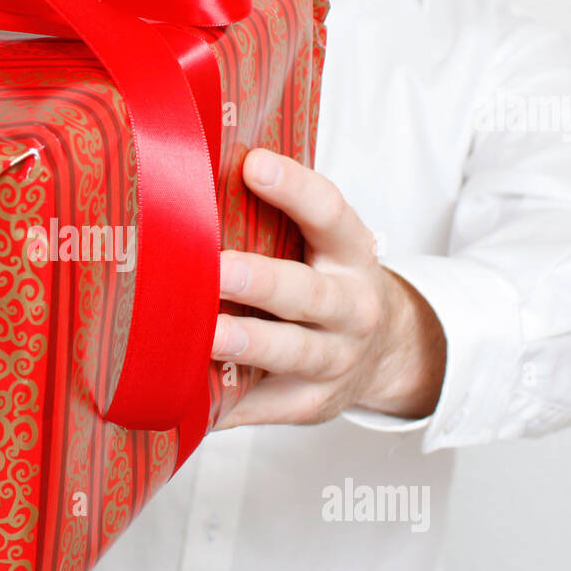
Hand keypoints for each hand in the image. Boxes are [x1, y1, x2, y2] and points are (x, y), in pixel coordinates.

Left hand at [213, 148, 445, 428]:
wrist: (385, 353)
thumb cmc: (328, 284)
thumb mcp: (323, 248)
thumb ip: (275, 222)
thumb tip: (193, 182)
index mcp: (352, 254)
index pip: (329, 214)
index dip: (295, 188)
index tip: (254, 164)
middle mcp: (352, 307)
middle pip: (308, 293)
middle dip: (261, 281)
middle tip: (217, 269)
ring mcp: (335, 360)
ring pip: (292, 352)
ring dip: (248, 343)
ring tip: (206, 335)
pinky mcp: (310, 404)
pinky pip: (265, 406)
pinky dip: (226, 404)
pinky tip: (185, 395)